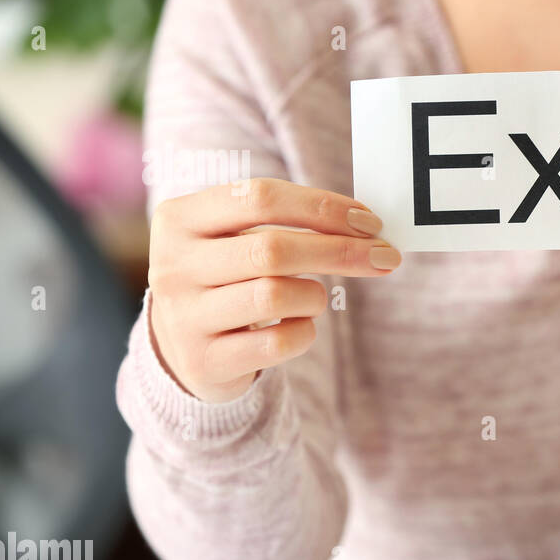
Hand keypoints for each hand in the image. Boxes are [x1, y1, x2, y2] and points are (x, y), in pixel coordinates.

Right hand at [148, 178, 400, 402]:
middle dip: (339, 251)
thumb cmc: (229, 278)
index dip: (322, 207)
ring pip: (275, 296)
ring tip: (314, 299)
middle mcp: (173, 265)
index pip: (259, 198)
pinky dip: (304, 333)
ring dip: (315, 296)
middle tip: (385, 256)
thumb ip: (288, 222)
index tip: (369, 221)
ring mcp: (184, 317)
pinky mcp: (205, 361)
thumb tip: (368, 227)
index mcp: (180, 219)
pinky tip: (297, 328)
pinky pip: (278, 343)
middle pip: (272, 248)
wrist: (185, 349)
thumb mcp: (237, 238)